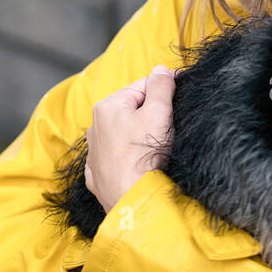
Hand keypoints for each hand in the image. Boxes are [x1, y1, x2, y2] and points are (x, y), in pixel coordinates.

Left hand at [84, 66, 176, 213]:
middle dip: (151, 118)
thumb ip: (161, 86)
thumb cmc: (145, 156)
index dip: (164, 95)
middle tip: (166, 134)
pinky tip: (141, 166)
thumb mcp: (159, 113)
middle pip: (133, 111)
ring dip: (140, 139)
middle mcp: (95, 127)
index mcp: (107, 106)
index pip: (143, 87)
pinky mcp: (98, 176)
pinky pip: (117, 159)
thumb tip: (161, 70)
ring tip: (155, 152)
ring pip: (124, 135)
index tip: (177, 107)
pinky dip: (129, 159)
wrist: (133, 201)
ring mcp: (94, 154)